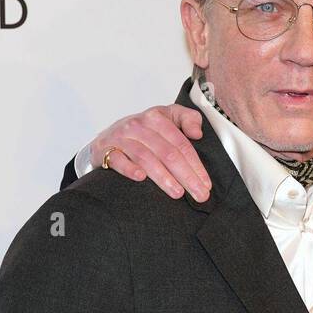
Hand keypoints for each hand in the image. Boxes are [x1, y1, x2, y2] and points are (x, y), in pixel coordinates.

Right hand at [92, 105, 210, 200]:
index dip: (196, 165)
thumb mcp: (166, 117)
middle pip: (167, 153)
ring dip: (163, 177)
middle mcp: (139, 126)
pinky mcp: (105, 149)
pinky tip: (141, 179)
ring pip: (146, 158)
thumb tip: (198, 134)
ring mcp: (121, 137)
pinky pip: (117, 159)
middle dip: (186, 176)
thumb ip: (187, 119)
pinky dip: (129, 169)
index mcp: (156, 117)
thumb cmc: (143, 131)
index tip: (206, 184)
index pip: (181, 144)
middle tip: (199, 194)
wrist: (106, 138)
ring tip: (177, 193)